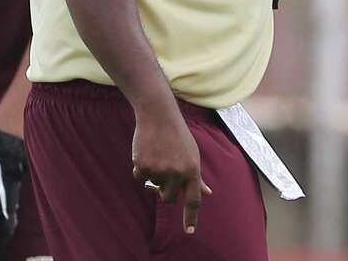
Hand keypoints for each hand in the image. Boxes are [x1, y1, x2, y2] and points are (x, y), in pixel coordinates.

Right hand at [131, 108, 211, 234]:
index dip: (191, 217)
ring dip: (154, 175)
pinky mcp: (144, 166)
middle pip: (169, 198)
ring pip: (153, 186)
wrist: (158, 115)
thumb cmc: (178, 135)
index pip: (193, 200)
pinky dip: (141, 168)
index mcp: (192, 170)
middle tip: (165, 171)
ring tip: (158, 153)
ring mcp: (160, 171)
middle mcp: (177, 173)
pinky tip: (146, 152)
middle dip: (165, 190)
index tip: (189, 232)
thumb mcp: (192, 155)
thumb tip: (208, 193)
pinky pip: (140, 178)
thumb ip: (197, 177)